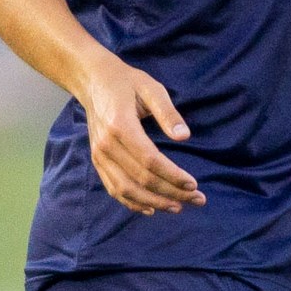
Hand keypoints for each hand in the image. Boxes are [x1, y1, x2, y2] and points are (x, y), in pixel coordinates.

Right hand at [77, 57, 205, 214]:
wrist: (93, 82)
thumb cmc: (127, 83)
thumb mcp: (152, 88)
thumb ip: (168, 113)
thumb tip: (184, 136)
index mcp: (120, 126)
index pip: (149, 160)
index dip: (172, 175)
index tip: (194, 184)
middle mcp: (106, 145)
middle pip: (140, 179)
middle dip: (171, 193)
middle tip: (197, 199)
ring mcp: (99, 155)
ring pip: (126, 189)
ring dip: (153, 202)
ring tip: (178, 207)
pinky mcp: (97, 161)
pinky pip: (113, 188)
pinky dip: (132, 202)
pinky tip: (151, 209)